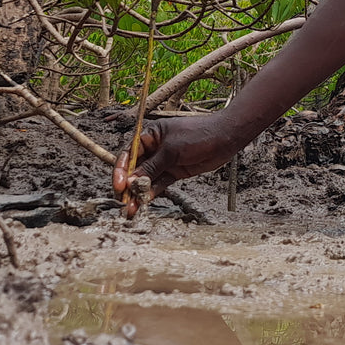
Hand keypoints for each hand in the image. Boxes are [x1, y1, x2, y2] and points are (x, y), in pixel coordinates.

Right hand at [112, 112, 241, 216]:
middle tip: (122, 201)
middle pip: (135, 168)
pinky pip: (159, 184)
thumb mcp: (172, 150)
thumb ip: (152, 166)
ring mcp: (165, 161)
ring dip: (138, 193)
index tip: (119, 185)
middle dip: (128, 185)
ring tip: (131, 209)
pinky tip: (144, 202)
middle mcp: (154, 148)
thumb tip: (132, 181)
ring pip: (146, 179)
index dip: (121, 170)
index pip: (129, 154)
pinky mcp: (174, 172)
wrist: (224, 138)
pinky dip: (151, 193)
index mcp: (150, 135)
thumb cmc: (198, 135)